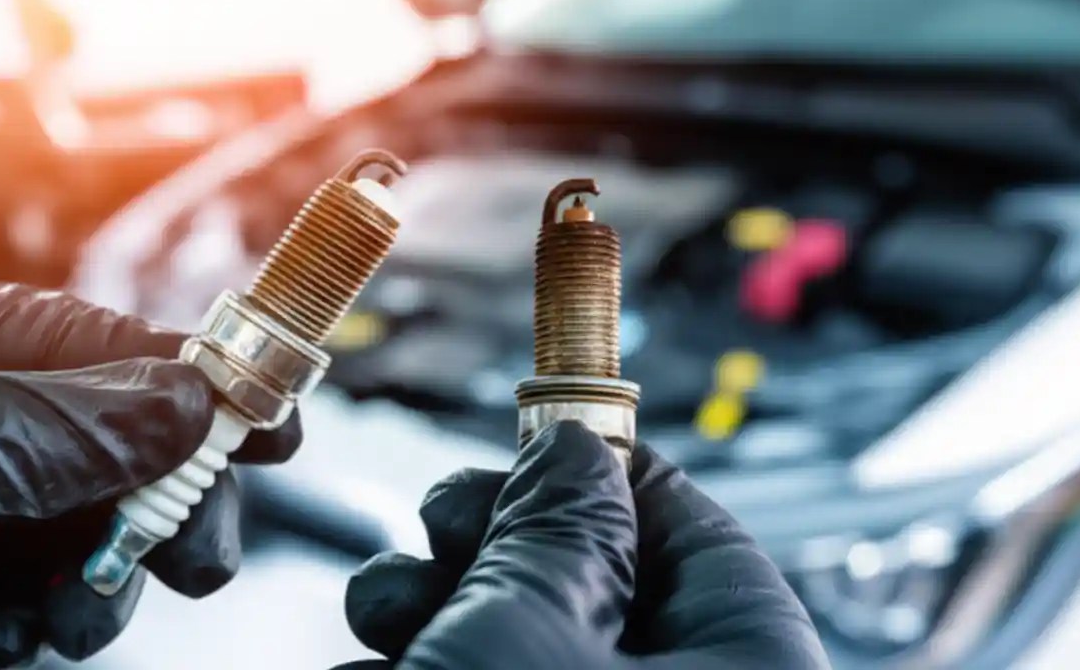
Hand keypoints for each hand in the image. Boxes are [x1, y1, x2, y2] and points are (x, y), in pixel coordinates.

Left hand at [0, 278, 301, 667]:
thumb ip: (40, 429)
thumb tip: (191, 405)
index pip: (95, 347)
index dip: (198, 381)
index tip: (278, 424)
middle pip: (109, 449)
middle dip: (163, 503)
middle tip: (198, 550)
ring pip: (81, 538)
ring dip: (104, 584)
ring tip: (75, 614)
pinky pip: (26, 606)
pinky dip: (40, 629)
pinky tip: (5, 634)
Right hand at [338, 421, 829, 668]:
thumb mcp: (527, 634)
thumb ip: (556, 526)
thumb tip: (569, 446)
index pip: (698, 535)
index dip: (607, 467)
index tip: (531, 433)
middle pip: (595, 579)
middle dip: (494, 538)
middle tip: (445, 523)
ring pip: (522, 635)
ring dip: (436, 605)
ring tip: (392, 612)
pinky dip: (427, 662)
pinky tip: (381, 668)